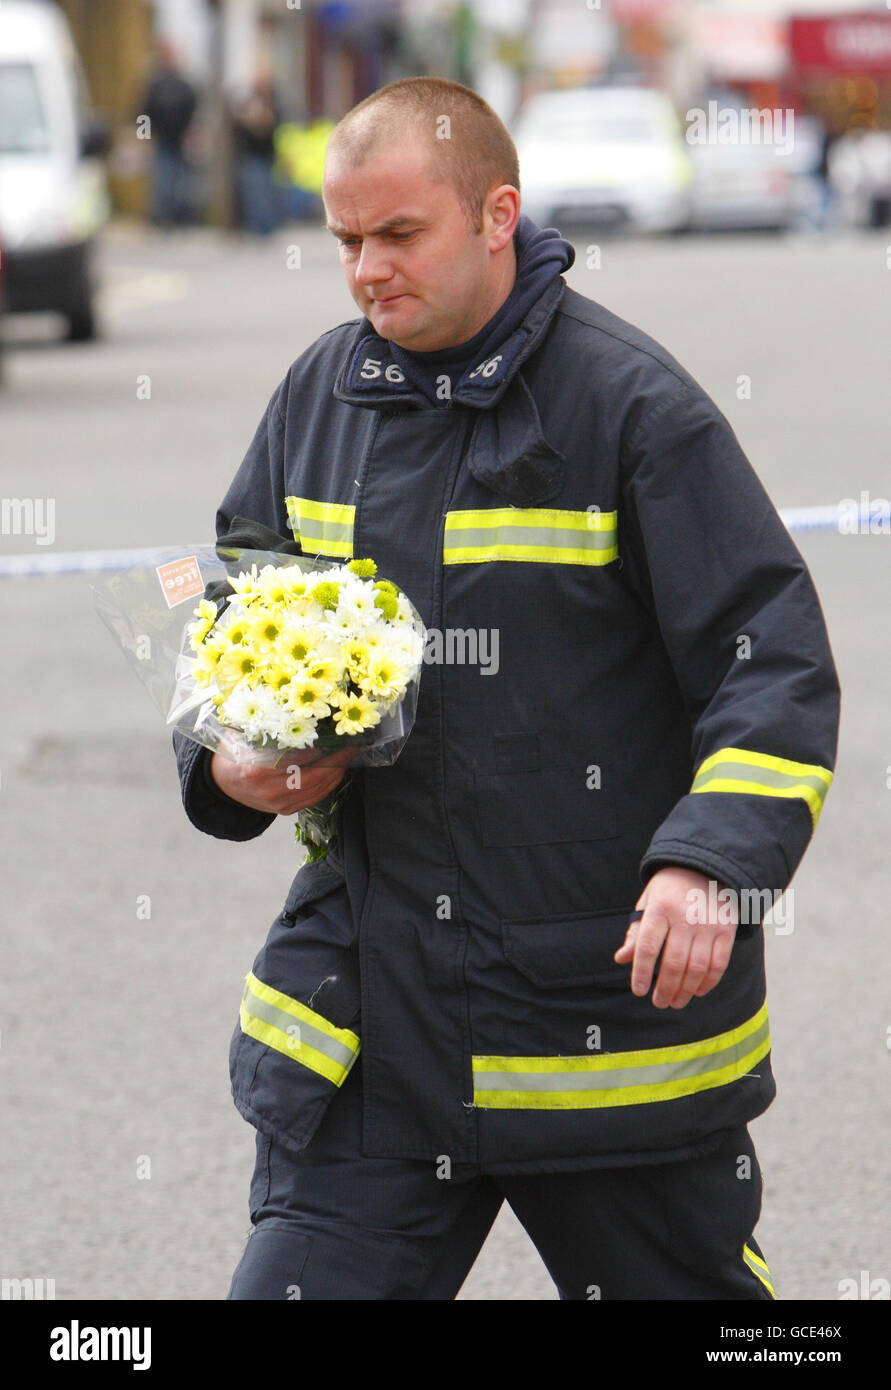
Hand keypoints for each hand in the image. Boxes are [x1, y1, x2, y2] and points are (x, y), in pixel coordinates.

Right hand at [209, 745, 353, 815]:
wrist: (222, 784)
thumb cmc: (234, 754)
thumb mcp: (244, 738)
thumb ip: (269, 732)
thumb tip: (300, 715)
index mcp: (256, 770)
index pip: (295, 762)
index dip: (318, 752)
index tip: (335, 739)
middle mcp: (268, 791)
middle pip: (312, 778)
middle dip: (335, 762)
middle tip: (351, 748)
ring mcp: (277, 804)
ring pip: (316, 790)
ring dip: (336, 774)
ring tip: (348, 758)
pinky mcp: (285, 811)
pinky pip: (313, 799)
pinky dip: (328, 786)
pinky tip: (337, 772)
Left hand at [613, 866, 736, 1009]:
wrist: (706, 866)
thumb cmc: (670, 889)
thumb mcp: (648, 901)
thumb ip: (636, 931)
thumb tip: (621, 959)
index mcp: (660, 909)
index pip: (647, 946)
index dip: (641, 972)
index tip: (638, 990)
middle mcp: (685, 917)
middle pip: (673, 963)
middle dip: (665, 989)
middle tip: (659, 1002)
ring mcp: (708, 924)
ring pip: (696, 968)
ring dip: (685, 991)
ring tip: (676, 1002)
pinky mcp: (726, 930)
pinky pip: (719, 963)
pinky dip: (709, 982)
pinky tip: (698, 991)